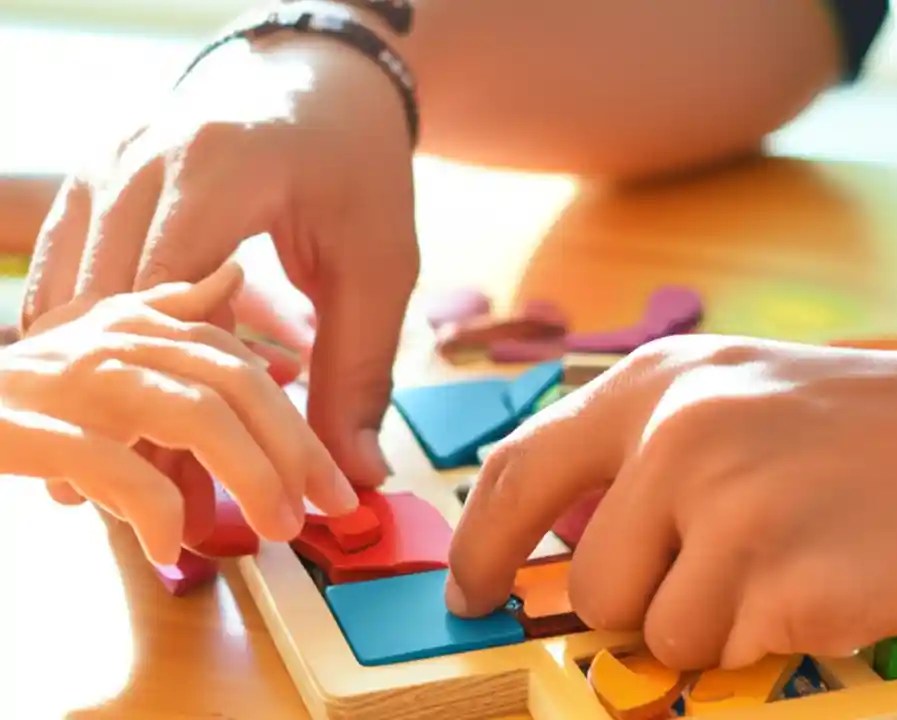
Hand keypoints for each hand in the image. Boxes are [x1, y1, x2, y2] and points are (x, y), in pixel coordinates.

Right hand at [6, 263, 356, 564]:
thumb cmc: (6, 376)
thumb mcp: (94, 319)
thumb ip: (164, 302)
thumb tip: (230, 280)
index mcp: (135, 300)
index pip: (239, 357)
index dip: (295, 422)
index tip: (334, 483)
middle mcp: (106, 317)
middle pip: (230, 381)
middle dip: (288, 452)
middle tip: (325, 515)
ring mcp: (60, 362)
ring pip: (188, 412)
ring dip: (244, 476)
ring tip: (273, 529)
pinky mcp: (17, 414)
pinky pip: (105, 459)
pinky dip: (149, 505)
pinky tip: (169, 542)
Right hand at [22, 31, 419, 486]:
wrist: (314, 78)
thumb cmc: (355, 169)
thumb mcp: (379, 265)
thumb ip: (361, 368)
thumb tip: (358, 476)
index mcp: (217, 169)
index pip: (168, 300)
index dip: (170, 400)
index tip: (185, 486)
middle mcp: (141, 160)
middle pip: (107, 306)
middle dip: (122, 407)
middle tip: (140, 498)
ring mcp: (105, 164)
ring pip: (68, 294)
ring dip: (86, 380)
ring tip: (109, 468)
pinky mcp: (92, 180)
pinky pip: (60, 270)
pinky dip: (75, 340)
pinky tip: (100, 398)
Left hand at [445, 336, 896, 669]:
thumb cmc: (875, 426)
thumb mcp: (740, 393)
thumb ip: (639, 453)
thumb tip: (558, 544)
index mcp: (660, 384)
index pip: (522, 475)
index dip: (483, 545)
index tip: (473, 595)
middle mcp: (681, 438)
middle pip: (593, 586)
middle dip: (646, 601)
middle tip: (733, 565)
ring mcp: (735, 512)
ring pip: (659, 636)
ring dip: (715, 625)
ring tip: (795, 560)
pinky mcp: (791, 586)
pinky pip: (730, 658)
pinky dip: (772, 639)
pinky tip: (834, 580)